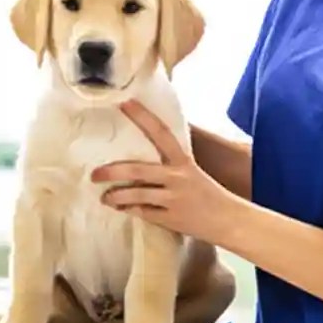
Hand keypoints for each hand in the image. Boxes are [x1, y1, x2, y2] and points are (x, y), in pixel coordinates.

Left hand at [91, 100, 240, 244]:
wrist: (228, 220)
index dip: (143, 117)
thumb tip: (146, 147)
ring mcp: (173, 198)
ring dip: (116, 196)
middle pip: (138, 169)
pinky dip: (128, 210)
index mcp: (183, 161)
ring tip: (104, 197)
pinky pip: (142, 212)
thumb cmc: (206, 192)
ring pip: (137, 194)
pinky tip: (121, 208)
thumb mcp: (191, 171)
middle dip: (112, 171)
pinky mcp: (170, 217)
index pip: (161, 132)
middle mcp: (177, 177)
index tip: (124, 103)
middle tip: (94, 174)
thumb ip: (171, 161)